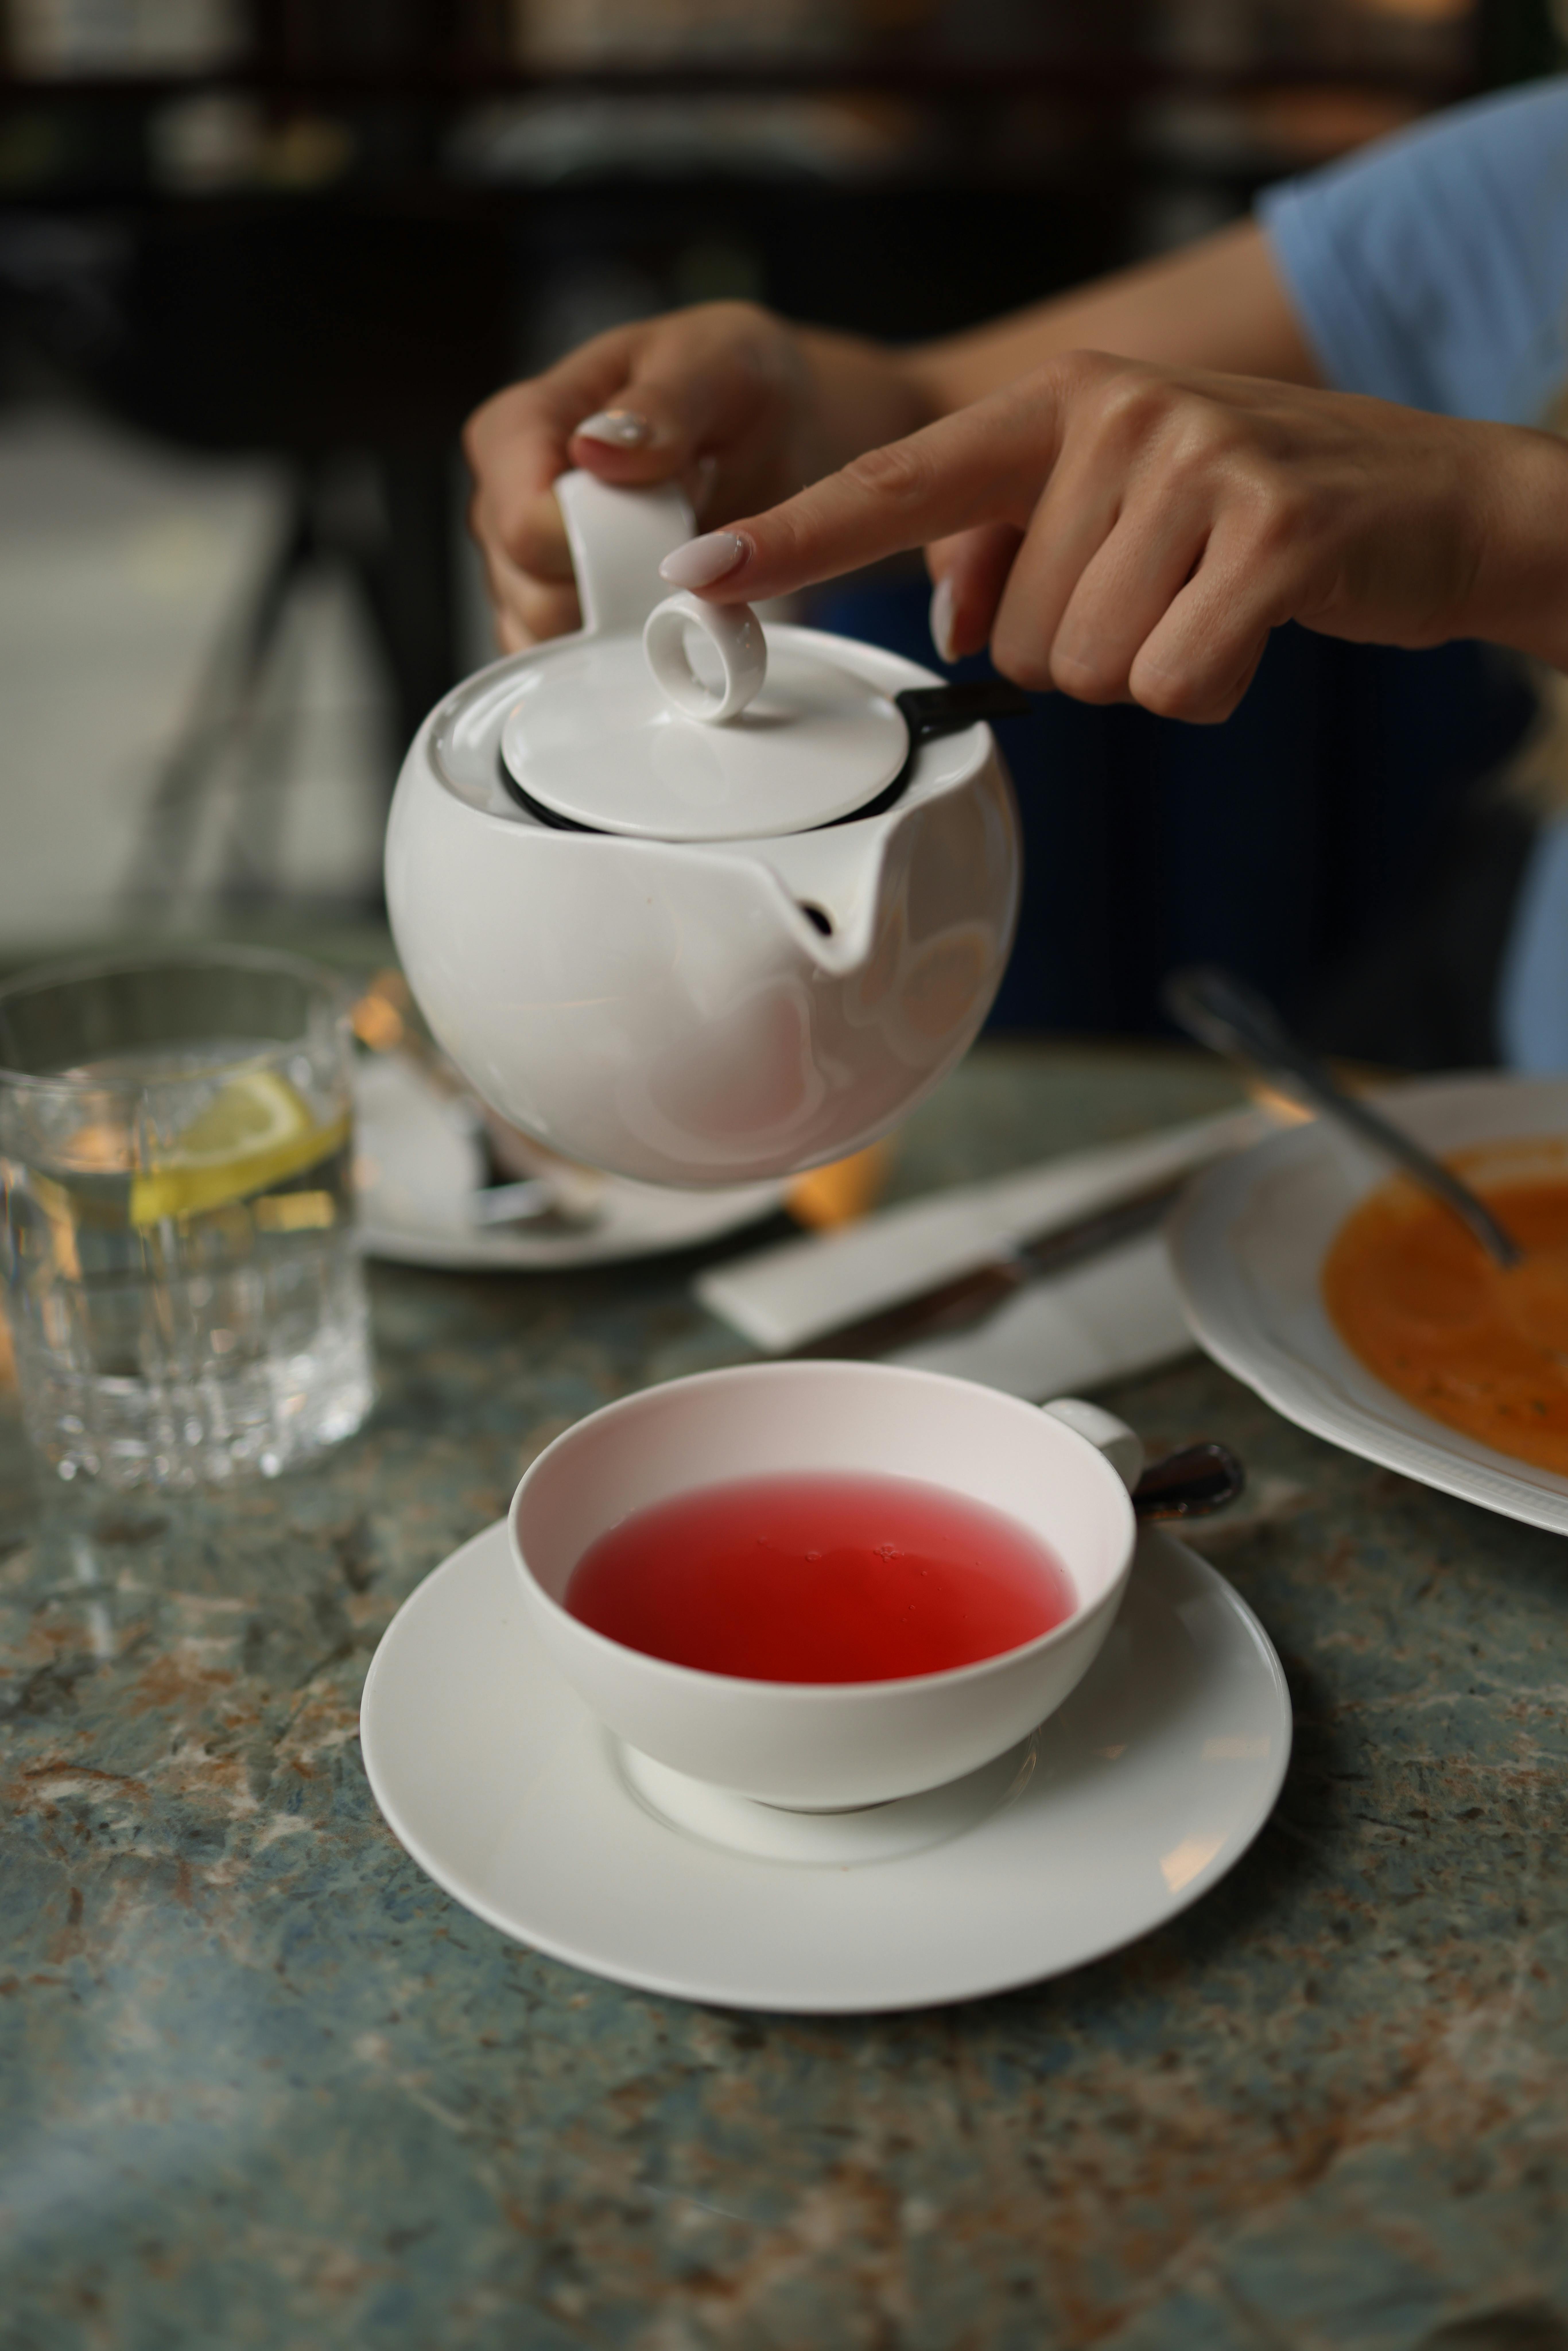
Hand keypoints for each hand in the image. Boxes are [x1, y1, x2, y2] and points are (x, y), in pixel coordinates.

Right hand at [463, 302, 926, 650]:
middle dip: (620, 582)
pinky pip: (567, 662)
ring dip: (626, 620)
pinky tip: (665, 610)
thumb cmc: (729, 382)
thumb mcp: (713, 364)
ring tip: (677, 559)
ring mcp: (523, 565)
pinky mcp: (555, 612)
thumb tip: (597, 449)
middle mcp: (505, 499)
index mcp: (519, 428)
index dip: (601, 544)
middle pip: (533, 590)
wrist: (770, 427)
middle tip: (687, 531)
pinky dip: (621, 653)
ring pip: (548, 635)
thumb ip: (660, 407)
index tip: (672, 517)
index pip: (525, 523)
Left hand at [656, 352, 1567, 720]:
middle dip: (1085, 648)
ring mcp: (1198, 464)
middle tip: (1166, 596)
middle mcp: (1117, 416)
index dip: (796, 537)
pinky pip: (1172, 681)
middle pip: (1015, 633)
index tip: (701, 575)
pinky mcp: (1274, 531)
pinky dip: (1210, 688)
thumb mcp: (1122, 505)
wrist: (1426, 498)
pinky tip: (1252, 632)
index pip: (900, 481)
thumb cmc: (1249, 518)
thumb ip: (1015, 550)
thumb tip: (956, 622)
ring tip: (1210, 606)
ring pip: (1087, 667)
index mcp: (1061, 406)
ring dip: (1148, 668)